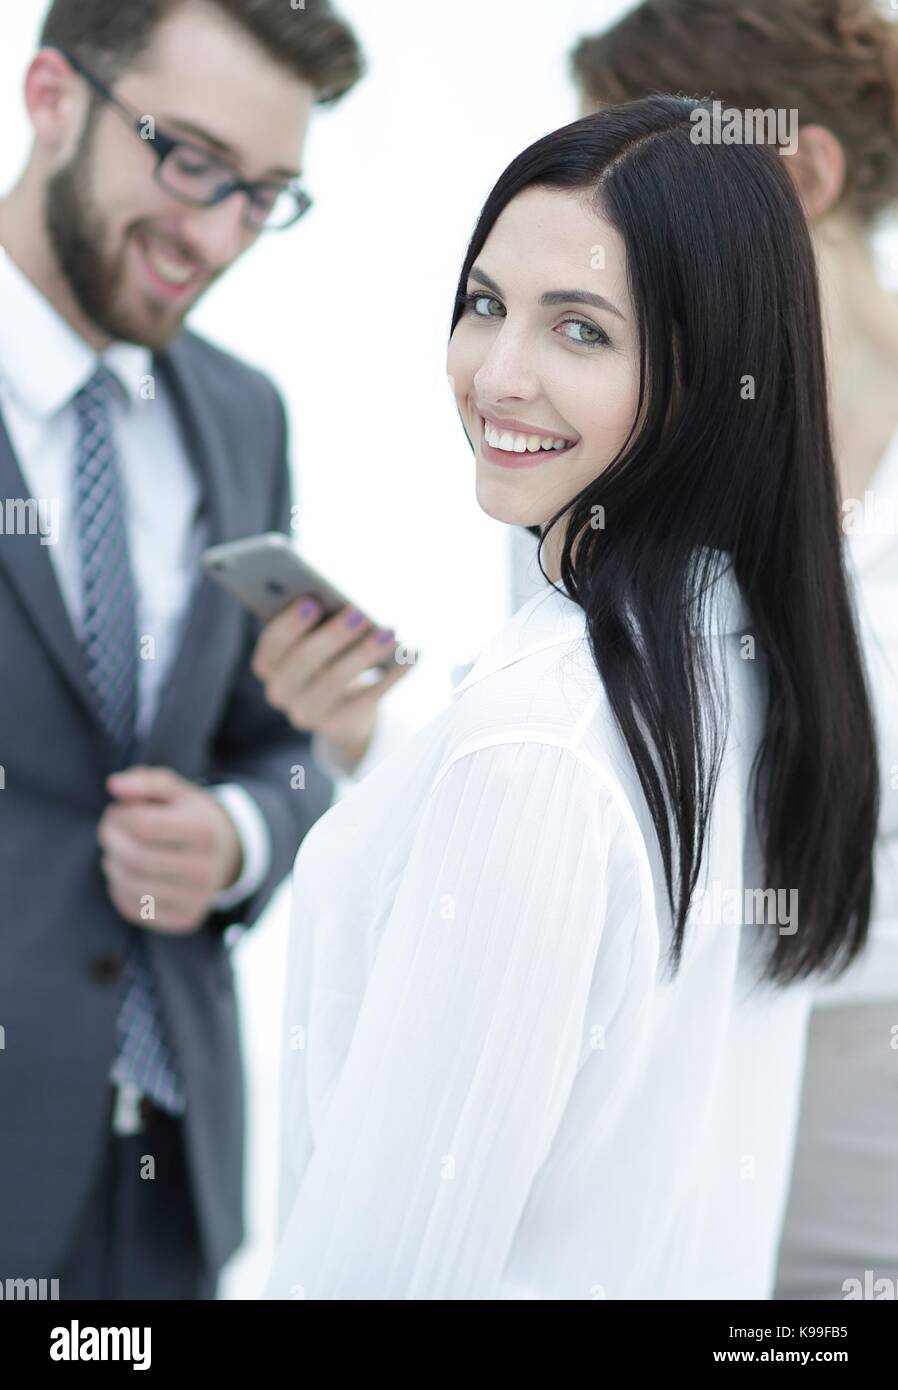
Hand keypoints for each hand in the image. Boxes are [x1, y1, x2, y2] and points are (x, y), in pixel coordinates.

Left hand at [98, 766, 242, 931]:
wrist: (227, 855)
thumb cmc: (192, 818)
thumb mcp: (177, 792)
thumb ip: (146, 781)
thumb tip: (114, 785)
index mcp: (204, 832)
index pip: (143, 825)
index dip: (120, 815)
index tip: (118, 810)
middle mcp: (205, 870)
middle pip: (135, 857)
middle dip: (110, 839)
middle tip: (108, 829)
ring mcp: (197, 899)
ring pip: (130, 885)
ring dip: (111, 863)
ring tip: (115, 850)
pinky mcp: (184, 920)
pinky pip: (134, 909)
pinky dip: (119, 889)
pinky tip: (126, 873)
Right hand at [251, 598, 413, 771]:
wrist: (341, 708)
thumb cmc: (328, 655)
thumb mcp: (317, 638)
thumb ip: (320, 621)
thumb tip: (349, 602)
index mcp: (268, 663)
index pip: (273, 642)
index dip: (291, 623)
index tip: (312, 601)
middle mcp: (280, 691)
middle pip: (304, 662)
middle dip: (333, 636)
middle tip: (359, 613)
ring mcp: (306, 713)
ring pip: (335, 681)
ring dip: (365, 654)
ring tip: (390, 632)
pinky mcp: (336, 726)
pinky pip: (366, 699)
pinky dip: (390, 676)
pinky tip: (408, 657)